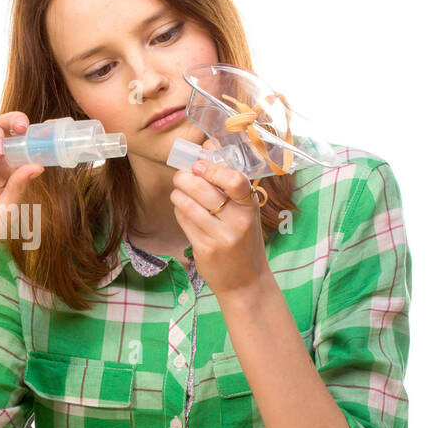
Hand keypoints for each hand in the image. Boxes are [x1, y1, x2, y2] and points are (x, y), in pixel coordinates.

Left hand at [169, 149, 271, 297]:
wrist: (246, 281)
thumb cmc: (244, 239)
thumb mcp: (245, 211)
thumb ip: (229, 182)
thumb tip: (208, 145)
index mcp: (250, 206)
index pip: (234, 180)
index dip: (211, 168)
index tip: (198, 165)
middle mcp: (238, 221)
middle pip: (201, 188)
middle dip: (184, 177)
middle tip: (182, 176)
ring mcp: (221, 236)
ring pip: (186, 203)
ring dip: (177, 193)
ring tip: (180, 192)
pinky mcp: (204, 249)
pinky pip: (183, 220)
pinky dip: (178, 210)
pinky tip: (182, 209)